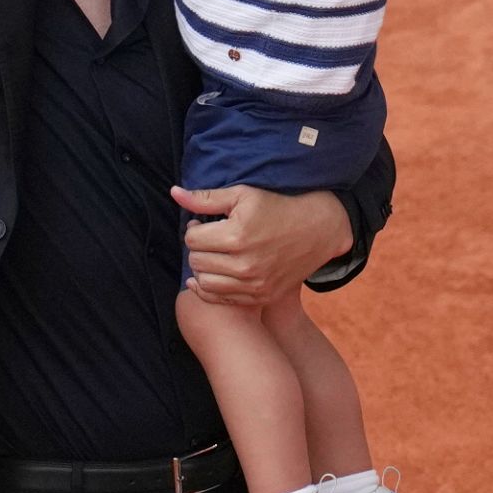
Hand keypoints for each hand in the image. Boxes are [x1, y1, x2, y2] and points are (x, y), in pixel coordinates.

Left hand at [173, 183, 352, 305]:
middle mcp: (244, 264)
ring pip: (204, 283)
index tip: (203, 224)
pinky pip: (221, 299)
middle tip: (209, 239)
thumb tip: (174, 193)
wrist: (318, 230)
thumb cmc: (277, 207)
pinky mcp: (261, 296)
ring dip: (203, 268)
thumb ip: (205, 198)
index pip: (191, 238)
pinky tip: (215, 274)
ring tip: (214, 255)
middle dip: (198, 248)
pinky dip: (211, 288)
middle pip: (196, 261)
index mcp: (237, 235)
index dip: (194, 229)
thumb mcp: (242, 195)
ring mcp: (254, 284)